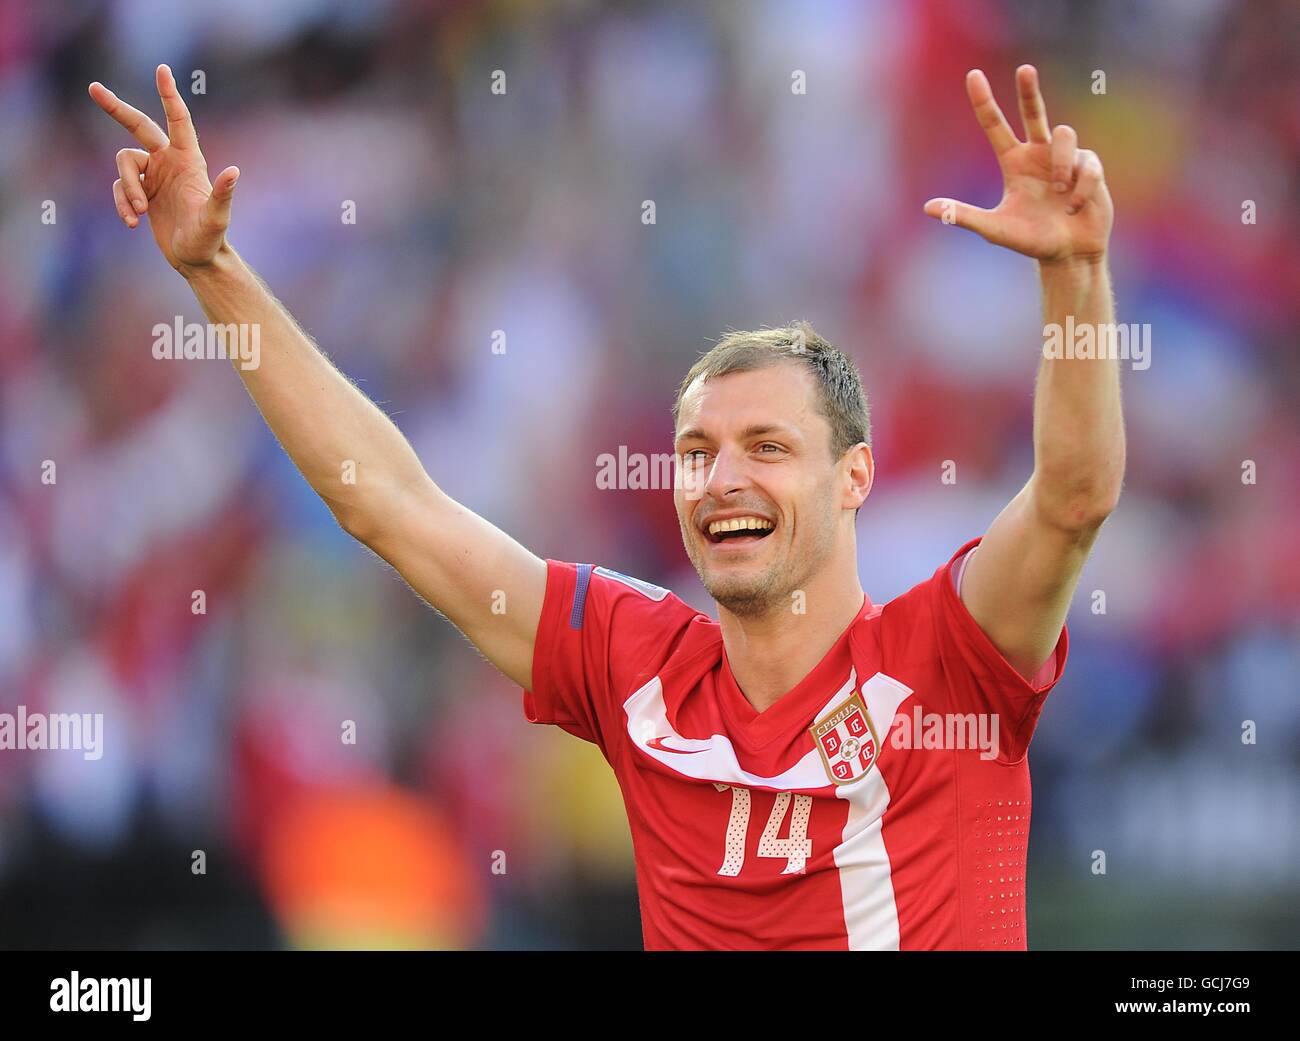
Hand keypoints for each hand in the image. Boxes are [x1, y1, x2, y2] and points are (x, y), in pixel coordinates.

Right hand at [89, 64, 238, 273]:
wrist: (197, 259)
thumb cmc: (210, 239)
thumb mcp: (216, 218)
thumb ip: (222, 195)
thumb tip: (234, 172)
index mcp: (188, 160)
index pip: (178, 120)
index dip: (169, 95)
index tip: (161, 70)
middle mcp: (169, 162)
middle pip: (138, 126)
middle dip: (116, 108)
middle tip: (93, 88)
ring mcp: (154, 176)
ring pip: (123, 164)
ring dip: (127, 189)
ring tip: (140, 213)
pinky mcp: (142, 191)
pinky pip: (120, 187)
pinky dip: (122, 203)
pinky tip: (133, 222)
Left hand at [923, 66, 1111, 264]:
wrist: (1069, 254)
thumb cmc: (1031, 240)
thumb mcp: (994, 228)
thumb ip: (963, 215)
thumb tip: (927, 207)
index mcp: (1013, 162)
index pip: (995, 126)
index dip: (984, 101)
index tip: (972, 75)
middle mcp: (1038, 154)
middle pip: (1033, 112)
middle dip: (1029, 91)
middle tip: (1024, 70)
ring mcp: (1065, 158)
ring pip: (1064, 135)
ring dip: (1061, 165)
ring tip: (1059, 193)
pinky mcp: (1090, 165)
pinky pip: (1086, 165)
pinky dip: (1079, 189)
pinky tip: (1075, 207)